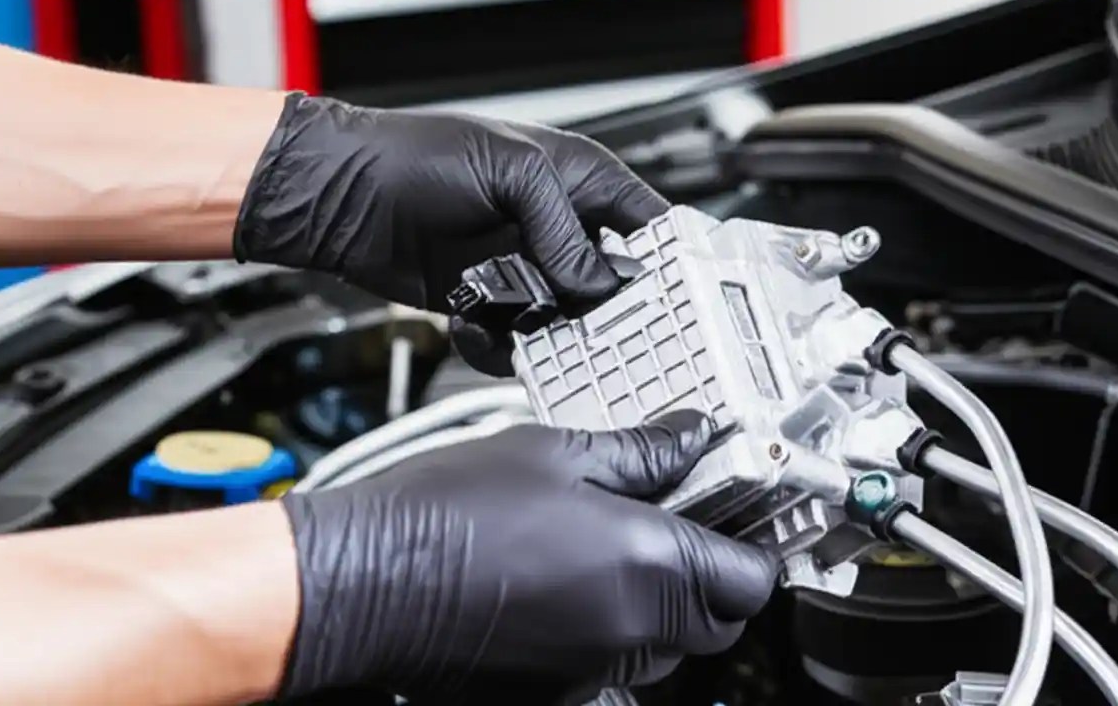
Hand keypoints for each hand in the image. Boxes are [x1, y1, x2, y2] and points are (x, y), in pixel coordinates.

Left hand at [234, 92, 666, 313]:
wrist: (342, 195)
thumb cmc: (415, 156)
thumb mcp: (511, 174)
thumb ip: (563, 230)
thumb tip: (595, 284)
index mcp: (577, 181)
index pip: (647, 225)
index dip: (666, 262)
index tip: (677, 302)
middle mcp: (555, 228)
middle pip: (609, 288)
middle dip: (600, 314)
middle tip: (588, 330)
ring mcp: (521, 268)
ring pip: (562, 323)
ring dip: (542, 333)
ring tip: (516, 323)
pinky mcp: (486, 303)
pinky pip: (512, 341)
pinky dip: (494, 344)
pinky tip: (471, 322)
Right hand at [278, 410, 777, 703]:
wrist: (364, 580)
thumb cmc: (446, 512)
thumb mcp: (553, 450)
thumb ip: (639, 452)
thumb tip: (689, 437)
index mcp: (651, 565)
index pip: (752, 578)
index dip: (749, 543)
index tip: (729, 513)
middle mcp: (633, 632)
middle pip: (717, 622)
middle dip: (708, 579)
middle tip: (668, 526)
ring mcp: (592, 672)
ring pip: (664, 651)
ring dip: (657, 610)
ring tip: (603, 552)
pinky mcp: (552, 695)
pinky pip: (608, 674)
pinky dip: (605, 642)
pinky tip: (564, 597)